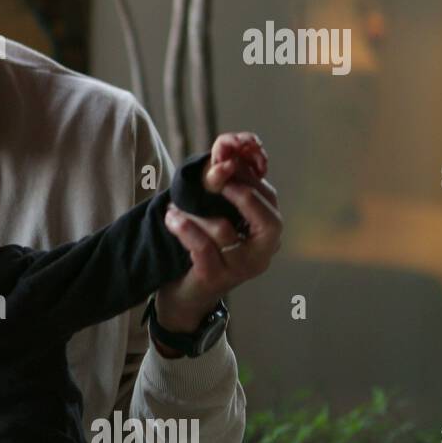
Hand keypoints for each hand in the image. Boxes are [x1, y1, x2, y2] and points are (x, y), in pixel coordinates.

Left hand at [158, 132, 282, 333]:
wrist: (184, 294)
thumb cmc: (202, 247)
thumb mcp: (216, 214)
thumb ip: (223, 184)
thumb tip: (226, 149)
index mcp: (266, 234)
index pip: (270, 200)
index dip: (250, 177)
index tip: (226, 160)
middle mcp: (262, 254)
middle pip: (270, 222)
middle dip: (243, 196)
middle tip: (218, 180)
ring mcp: (240, 269)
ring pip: (224, 230)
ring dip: (195, 212)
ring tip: (175, 206)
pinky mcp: (215, 278)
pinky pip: (202, 247)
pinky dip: (184, 229)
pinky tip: (171, 218)